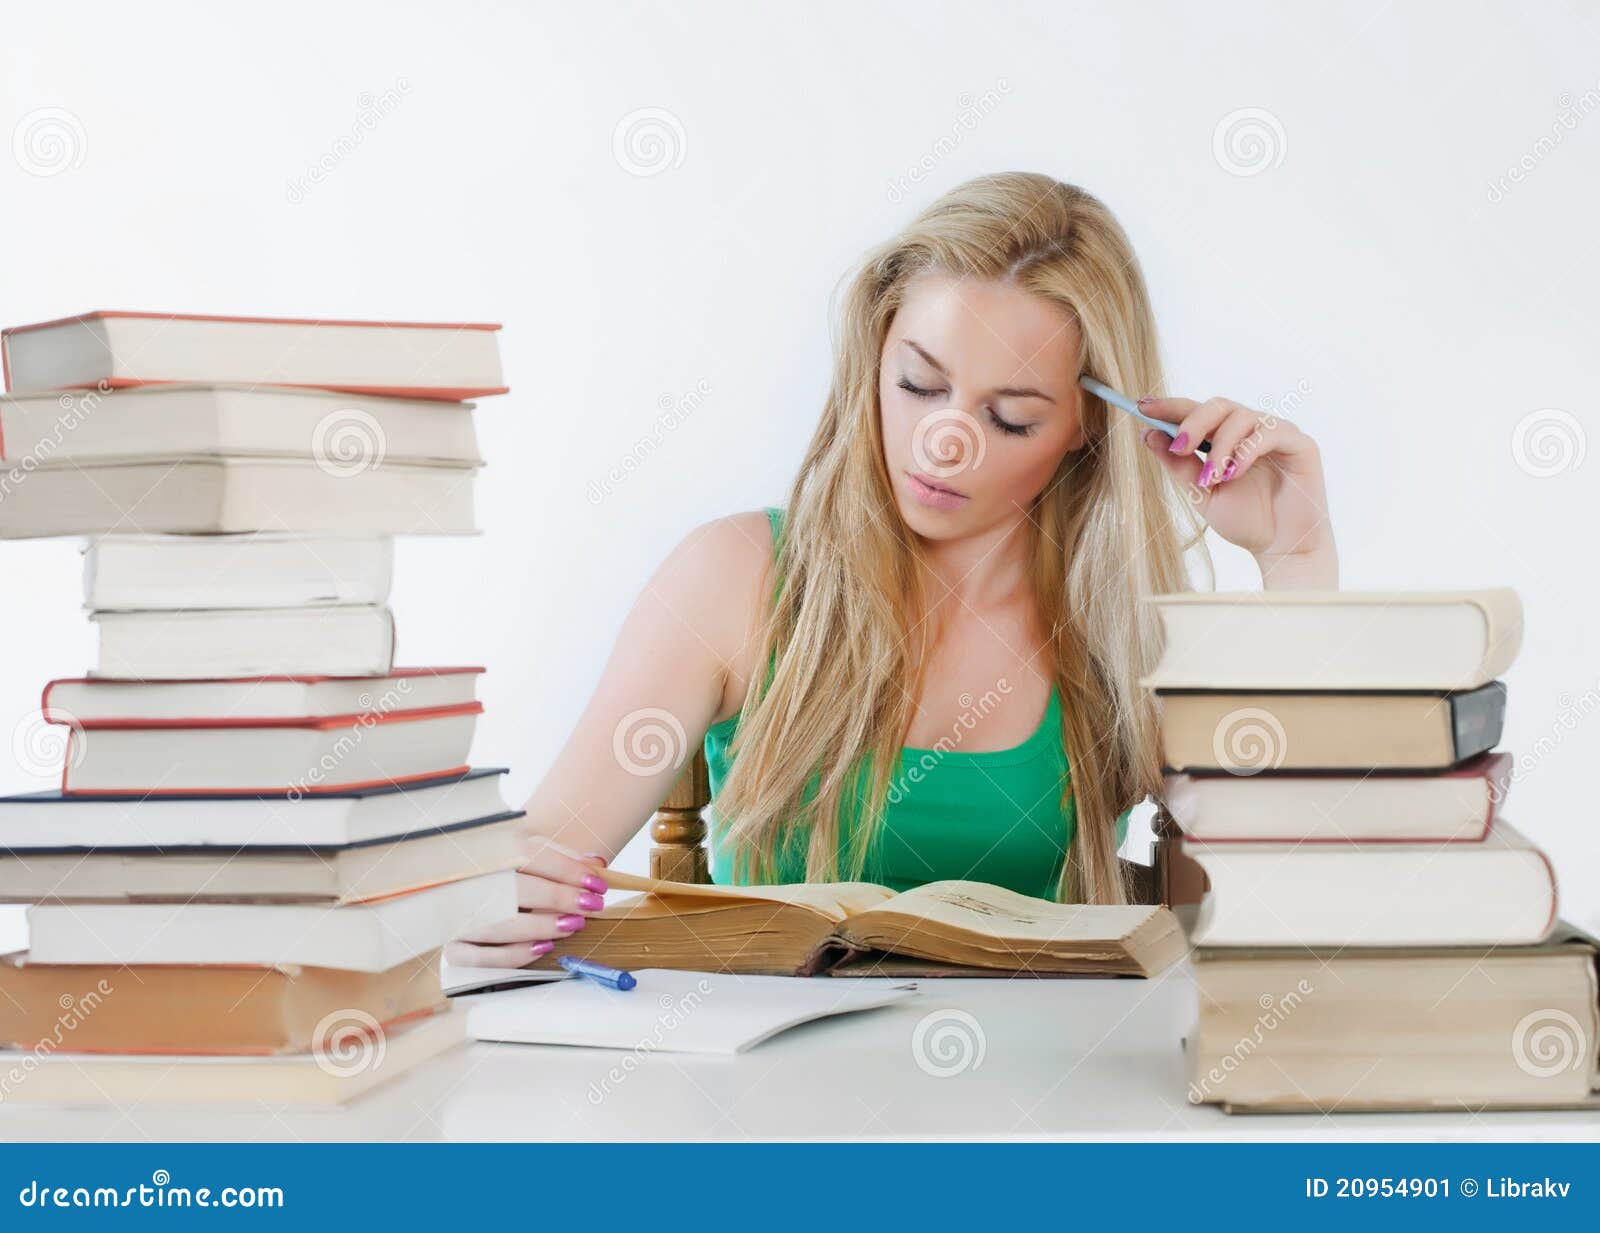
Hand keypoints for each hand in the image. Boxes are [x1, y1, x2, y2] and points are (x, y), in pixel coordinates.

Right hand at [444, 835, 610, 968]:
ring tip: (573, 925)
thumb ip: (561, 857)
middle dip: (560, 898)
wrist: (455, 882)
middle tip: (591, 905)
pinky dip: (514, 955)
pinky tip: (542, 947)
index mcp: (487, 848)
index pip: (531, 855)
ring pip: (502, 924)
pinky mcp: (451, 944)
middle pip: (518, 888)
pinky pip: (481, 957)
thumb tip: (595, 864)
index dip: (568, 870)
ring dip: (543, 926)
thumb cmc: (503, 867)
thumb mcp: (527, 851)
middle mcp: (467, 879)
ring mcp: (457, 914)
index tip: (598, 884)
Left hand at [1138, 395, 1337, 587]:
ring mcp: (1276, 433)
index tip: (1141, 406)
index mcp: (1225, 438)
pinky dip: (1246, 451)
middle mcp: (1250, 429)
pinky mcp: (1300, 444)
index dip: (1170, 406)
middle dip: (1192, 423)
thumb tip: (1147, 434)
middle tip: (1178, 446)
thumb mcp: (1202, 494)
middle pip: (1218, 405)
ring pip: (1241, 417)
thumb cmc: (1245, 520)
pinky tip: (1233, 473)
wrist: (1281, 548)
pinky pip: (1269, 433)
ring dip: (1220, 446)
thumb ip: (1178, 465)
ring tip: (1210, 478)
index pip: (1196, 411)